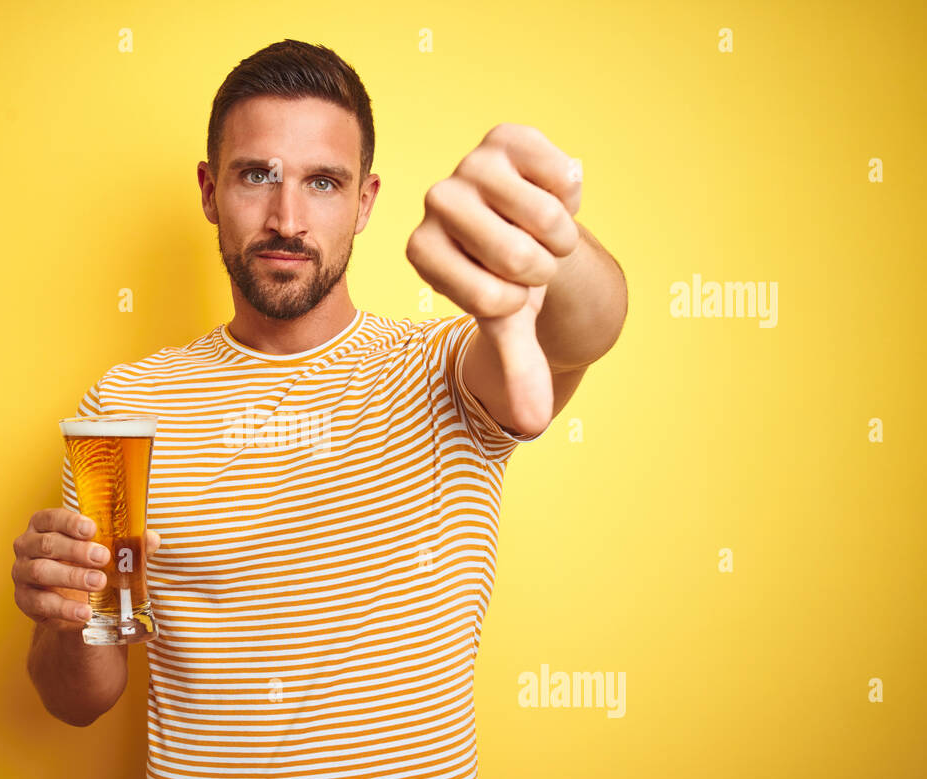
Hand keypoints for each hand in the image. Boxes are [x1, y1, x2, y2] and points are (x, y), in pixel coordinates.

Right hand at [12, 508, 161, 626]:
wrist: (73, 602)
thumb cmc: (88, 565)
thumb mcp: (106, 552)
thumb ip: (127, 544)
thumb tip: (151, 539)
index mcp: (44, 525)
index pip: (51, 518)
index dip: (70, 522)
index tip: (92, 529)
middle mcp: (27, 546)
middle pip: (47, 544)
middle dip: (76, 551)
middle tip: (103, 558)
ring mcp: (21, 573)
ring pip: (41, 571)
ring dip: (71, 576)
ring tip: (99, 583)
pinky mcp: (24, 600)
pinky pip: (41, 603)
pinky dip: (64, 608)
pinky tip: (85, 612)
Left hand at [405, 123, 580, 429]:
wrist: (528, 227)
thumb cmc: (509, 279)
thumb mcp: (510, 324)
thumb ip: (515, 370)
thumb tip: (531, 426)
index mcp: (421, 252)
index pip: (488, 296)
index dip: (516, 300)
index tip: (507, 289)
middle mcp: (435, 202)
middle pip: (514, 255)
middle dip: (541, 268)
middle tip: (530, 258)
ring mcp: (468, 165)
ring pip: (543, 214)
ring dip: (561, 233)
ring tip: (541, 229)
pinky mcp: (505, 138)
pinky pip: (559, 171)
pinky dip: (571, 191)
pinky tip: (549, 193)